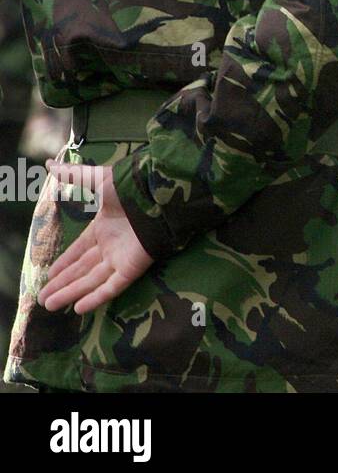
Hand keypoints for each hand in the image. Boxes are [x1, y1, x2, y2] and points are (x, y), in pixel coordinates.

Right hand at [38, 162, 153, 314]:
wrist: (159, 195)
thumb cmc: (131, 186)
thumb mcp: (98, 180)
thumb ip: (75, 177)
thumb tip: (49, 164)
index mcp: (104, 227)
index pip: (79, 250)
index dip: (64, 263)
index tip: (49, 275)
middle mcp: (111, 245)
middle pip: (82, 269)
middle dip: (63, 283)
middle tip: (43, 298)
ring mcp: (122, 257)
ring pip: (91, 280)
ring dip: (71, 293)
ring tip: (50, 305)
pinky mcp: (133, 268)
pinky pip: (111, 287)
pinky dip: (95, 297)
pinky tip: (78, 308)